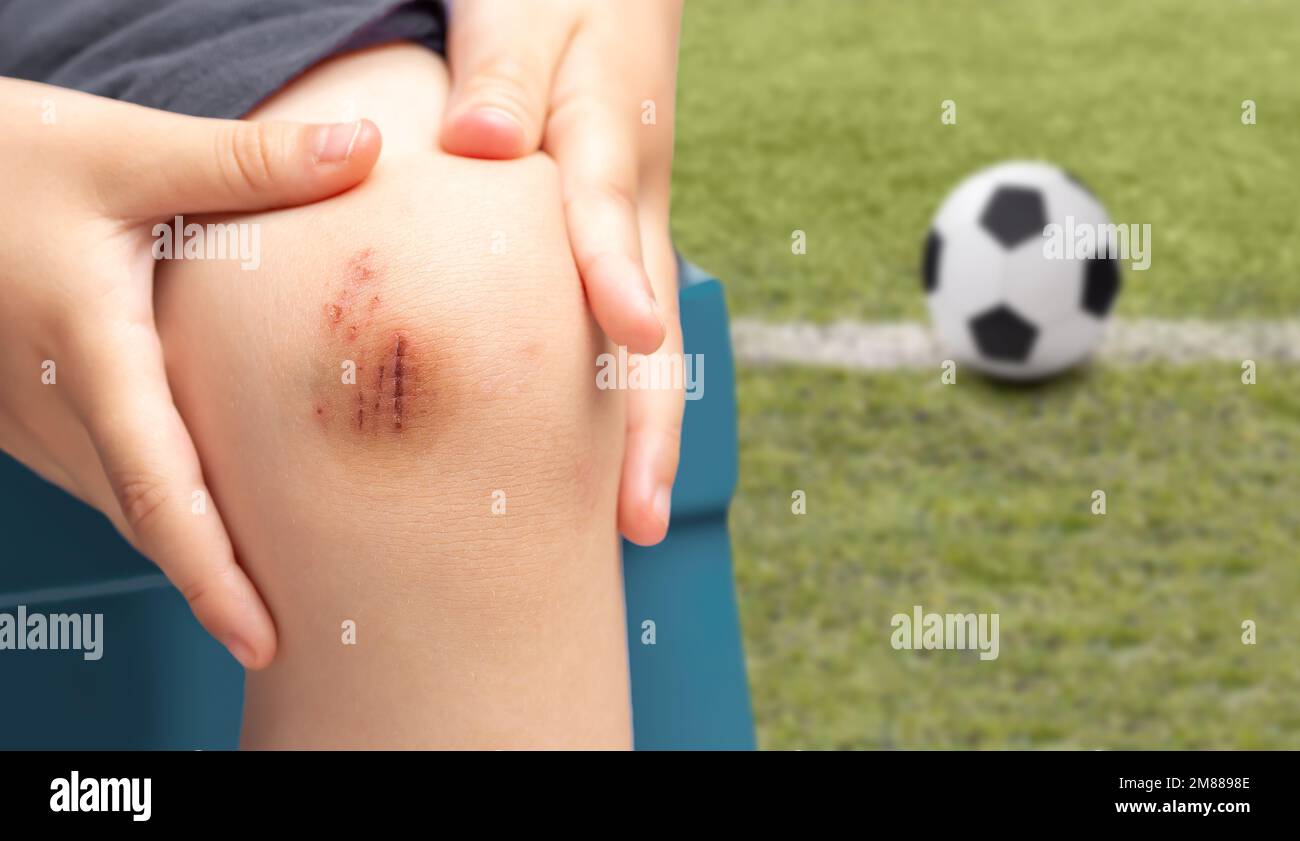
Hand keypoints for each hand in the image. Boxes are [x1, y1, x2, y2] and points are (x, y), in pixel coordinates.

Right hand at [0, 77, 381, 666]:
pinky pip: (104, 480)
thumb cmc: (9, 159)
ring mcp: (29, 421)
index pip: (157, 489)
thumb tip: (367, 150)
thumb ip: (249, 160)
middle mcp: (53, 407)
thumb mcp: (129, 150)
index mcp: (89, 353)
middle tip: (300, 629)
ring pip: (124, 507)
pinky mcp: (26, 416)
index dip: (209, 574)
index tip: (259, 638)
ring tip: (277, 585)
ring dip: (191, 547)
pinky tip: (219, 504)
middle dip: (218, 582)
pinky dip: (162, 506)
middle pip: (148, 520)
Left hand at [440, 0, 684, 544]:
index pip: (605, 214)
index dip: (616, 273)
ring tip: (628, 521)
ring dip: (645, 431)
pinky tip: (597, 457)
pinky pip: (623, 331)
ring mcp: (634, 230)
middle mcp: (633, 202)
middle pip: (654, 324)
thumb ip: (502, 76)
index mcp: (606, 138)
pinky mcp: (618, 244)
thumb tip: (481, 146)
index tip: (629, 332)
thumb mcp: (519, 12)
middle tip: (638, 517)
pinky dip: (622, 399)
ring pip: (650, 344)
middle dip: (651, 422)